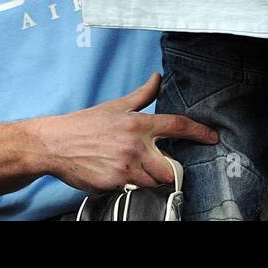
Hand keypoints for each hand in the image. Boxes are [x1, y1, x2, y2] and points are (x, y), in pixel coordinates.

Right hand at [35, 73, 216, 192]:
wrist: (54, 144)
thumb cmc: (85, 124)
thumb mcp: (116, 106)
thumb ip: (142, 95)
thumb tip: (158, 78)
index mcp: (138, 124)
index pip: (177, 126)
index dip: (199, 132)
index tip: (213, 137)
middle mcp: (135, 146)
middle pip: (169, 168)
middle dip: (167, 170)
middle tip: (157, 164)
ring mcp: (124, 168)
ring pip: (151, 182)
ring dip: (147, 178)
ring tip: (131, 167)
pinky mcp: (113, 184)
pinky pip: (130, 190)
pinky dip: (127, 185)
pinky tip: (115, 173)